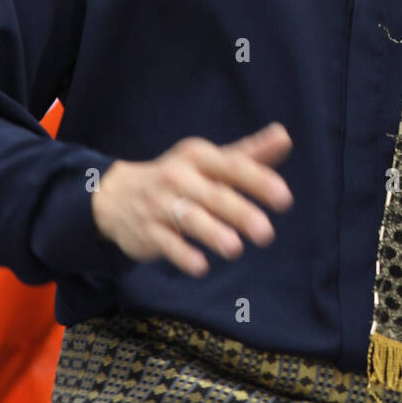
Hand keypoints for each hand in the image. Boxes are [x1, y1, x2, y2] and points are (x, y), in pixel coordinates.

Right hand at [91, 123, 293, 277]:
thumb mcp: (211, 161)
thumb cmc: (180, 177)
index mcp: (200, 158)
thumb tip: (285, 136)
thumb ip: (250, 154)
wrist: (116, 194)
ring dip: (212, 233)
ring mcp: (159, 205)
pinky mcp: (146, 231)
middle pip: (214, 195)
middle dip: (240, 213)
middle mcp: (179, 177)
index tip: (284, 199)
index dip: (258, 181)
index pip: (233, 167)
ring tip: (235, 248)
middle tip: (266, 233)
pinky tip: (201, 267)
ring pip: (189, 218)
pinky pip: (165, 243)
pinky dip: (182, 255)